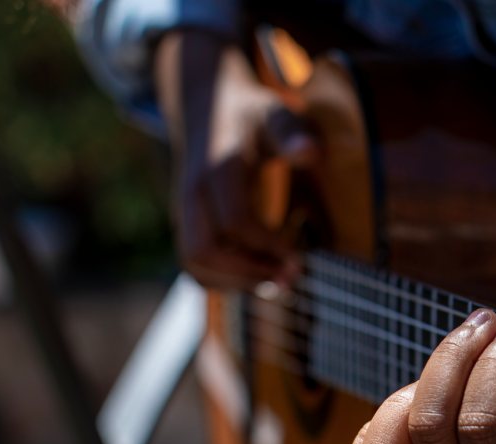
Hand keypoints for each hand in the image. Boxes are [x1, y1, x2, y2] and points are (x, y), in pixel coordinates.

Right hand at [154, 31, 314, 288]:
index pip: (235, 222)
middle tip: (291, 279)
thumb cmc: (250, 114)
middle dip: (248, 272)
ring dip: (235, 282)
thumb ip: (292, 134)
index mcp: (217, 171)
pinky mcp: (186, 223)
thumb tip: (311, 152)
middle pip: (204, 250)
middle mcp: (193, 195)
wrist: (207, 107)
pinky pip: (193, 264)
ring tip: (278, 283)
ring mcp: (184, 211)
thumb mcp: (275, 114)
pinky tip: (257, 277)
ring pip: (194, 263)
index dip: (269, 245)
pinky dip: (223, 280)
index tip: (301, 255)